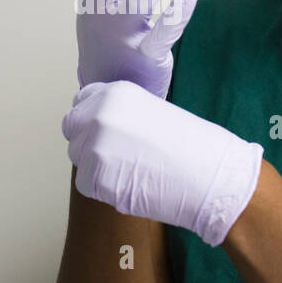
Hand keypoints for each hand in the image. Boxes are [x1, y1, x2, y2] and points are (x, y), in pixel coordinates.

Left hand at [62, 80, 263, 245]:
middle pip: (72, 129)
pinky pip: (87, 184)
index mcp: (113, 93)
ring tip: (132, 169)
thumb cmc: (189, 146)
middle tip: (117, 155)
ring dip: (97, 167)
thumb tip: (99, 125)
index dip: (92, 118)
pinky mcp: (95, 177)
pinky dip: (104, 188)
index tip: (105, 130)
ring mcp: (94, 146)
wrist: (209, 175)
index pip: (81, 101)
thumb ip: (120, 113)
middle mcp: (98, 114)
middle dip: (88, 142)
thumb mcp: (150, 111)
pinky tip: (131, 183)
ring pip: (79, 158)